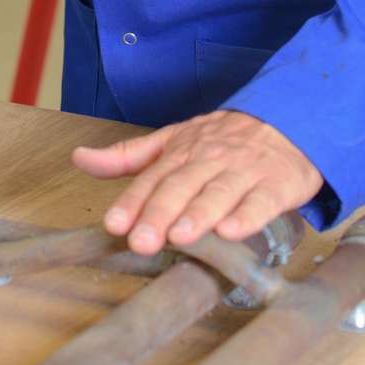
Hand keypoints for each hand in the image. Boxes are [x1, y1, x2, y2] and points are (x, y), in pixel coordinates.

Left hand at [72, 109, 322, 253]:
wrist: (285, 122)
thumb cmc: (222, 140)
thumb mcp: (172, 141)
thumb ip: (127, 156)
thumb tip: (80, 159)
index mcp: (180, 152)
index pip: (151, 179)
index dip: (132, 202)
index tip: (114, 224)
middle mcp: (208, 160)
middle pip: (180, 187)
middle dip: (159, 214)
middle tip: (141, 241)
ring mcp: (242, 172)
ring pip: (218, 194)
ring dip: (198, 215)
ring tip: (179, 236)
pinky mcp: (275, 185)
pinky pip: (261, 202)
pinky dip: (247, 217)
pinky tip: (232, 232)